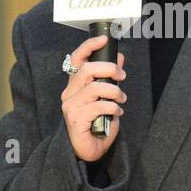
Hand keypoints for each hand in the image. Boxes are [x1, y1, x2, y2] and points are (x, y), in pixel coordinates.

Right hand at [61, 34, 126, 163]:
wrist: (89, 151)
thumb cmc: (97, 124)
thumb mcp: (106, 98)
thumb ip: (109, 79)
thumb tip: (118, 58)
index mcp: (75, 86)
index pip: (76, 59)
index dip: (88, 46)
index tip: (104, 39)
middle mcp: (69, 93)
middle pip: (87, 70)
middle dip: (109, 69)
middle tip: (122, 77)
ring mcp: (70, 106)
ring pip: (95, 87)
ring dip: (115, 92)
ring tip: (121, 100)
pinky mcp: (75, 119)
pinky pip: (98, 106)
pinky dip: (113, 108)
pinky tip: (117, 113)